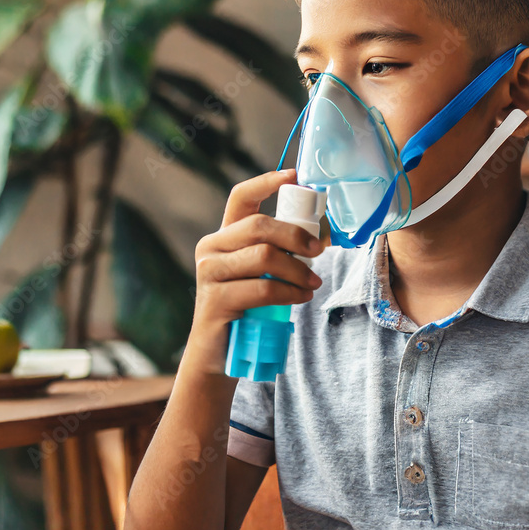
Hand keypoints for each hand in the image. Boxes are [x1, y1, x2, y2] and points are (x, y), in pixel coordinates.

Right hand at [185, 169, 324, 373]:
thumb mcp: (258, 274)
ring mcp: (209, 274)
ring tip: (313, 284)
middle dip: (296, 235)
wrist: (217, 354)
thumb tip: (318, 236)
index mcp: (222, 236)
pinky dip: (290, 292)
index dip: (266, 182)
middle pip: (259, 225)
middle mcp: (210, 248)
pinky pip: (262, 288)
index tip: (294, 175)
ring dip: (298, 270)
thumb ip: (275, 252)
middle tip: (319, 251)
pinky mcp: (215, 300)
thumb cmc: (246, 310)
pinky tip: (301, 297)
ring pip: (264, 256)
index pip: (240, 197)